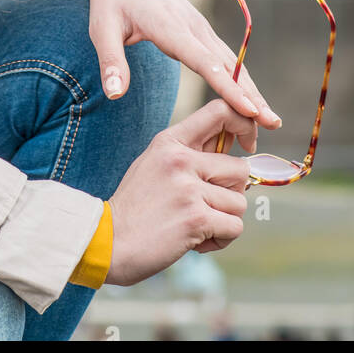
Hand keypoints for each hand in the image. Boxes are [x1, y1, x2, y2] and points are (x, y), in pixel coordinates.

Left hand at [88, 0, 281, 135]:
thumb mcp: (101, 27)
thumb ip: (110, 61)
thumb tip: (114, 96)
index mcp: (169, 26)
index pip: (204, 61)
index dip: (228, 87)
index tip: (250, 110)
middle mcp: (192, 26)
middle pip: (228, 64)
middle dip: (251, 95)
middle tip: (272, 125)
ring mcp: (200, 26)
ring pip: (233, 61)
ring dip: (252, 89)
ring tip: (270, 120)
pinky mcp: (201, 29)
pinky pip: (226, 56)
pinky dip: (241, 78)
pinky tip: (251, 98)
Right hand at [106, 99, 254, 285]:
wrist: (106, 241)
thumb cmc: (136, 207)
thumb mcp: (156, 165)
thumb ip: (191, 155)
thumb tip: (237, 153)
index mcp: (170, 141)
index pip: (220, 110)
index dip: (244, 124)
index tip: (247, 145)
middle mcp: (181, 159)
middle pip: (240, 167)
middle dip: (232, 193)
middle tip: (207, 206)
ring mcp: (188, 187)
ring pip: (240, 202)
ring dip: (224, 220)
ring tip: (197, 226)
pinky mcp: (196, 217)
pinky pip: (234, 227)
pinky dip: (221, 239)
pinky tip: (196, 241)